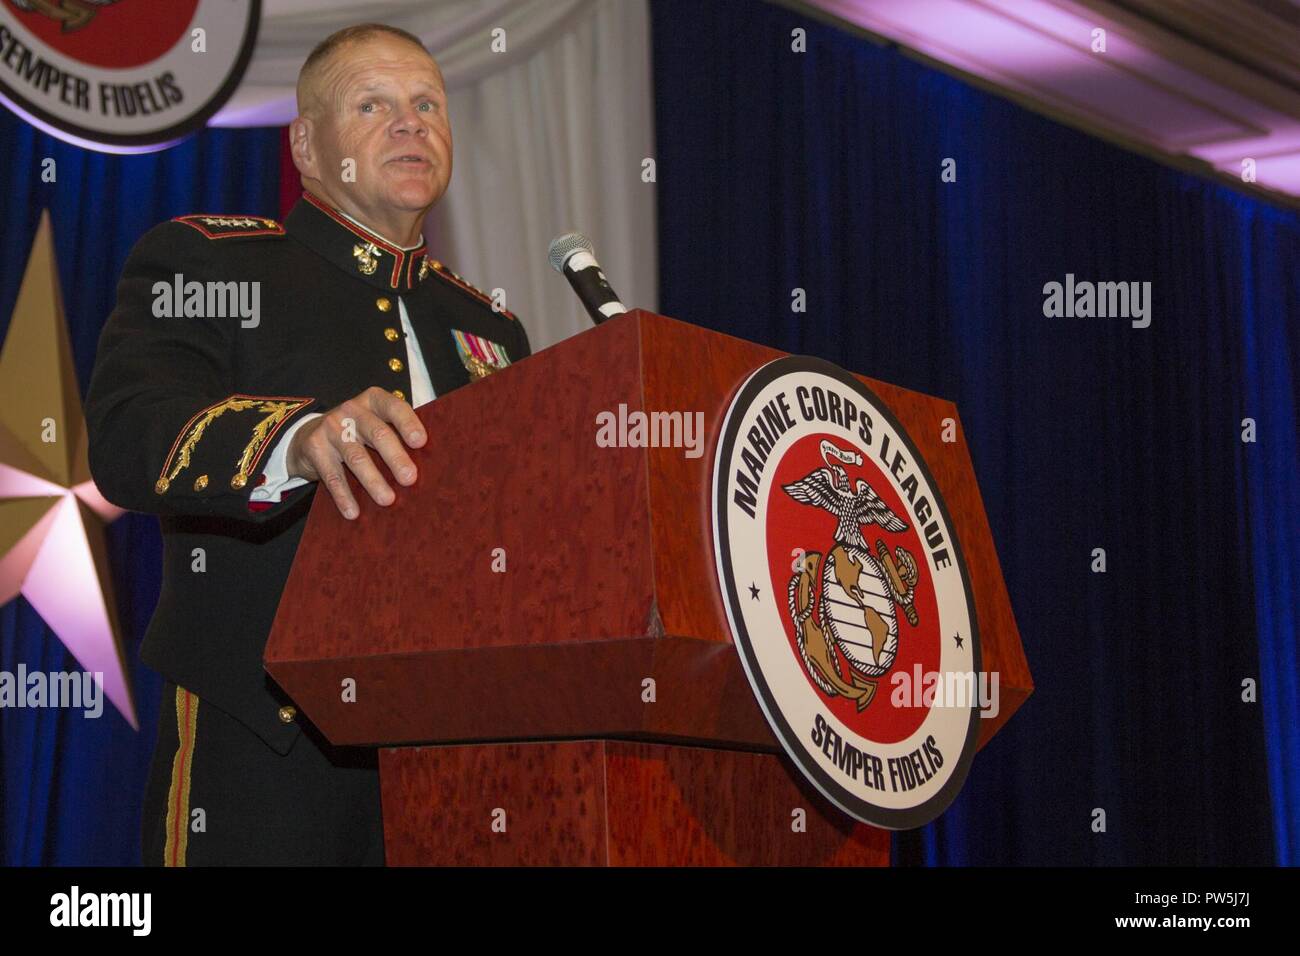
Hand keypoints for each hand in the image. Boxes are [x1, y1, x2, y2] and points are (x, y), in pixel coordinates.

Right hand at [286, 387, 425, 518]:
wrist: (307, 436)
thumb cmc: (357, 433)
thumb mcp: (375, 424)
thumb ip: (396, 434)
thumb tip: (430, 464)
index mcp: (374, 400)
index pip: (394, 407)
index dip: (408, 423)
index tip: (421, 442)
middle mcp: (352, 410)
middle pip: (378, 434)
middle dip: (396, 458)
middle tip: (410, 479)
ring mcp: (331, 427)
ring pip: (356, 457)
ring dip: (373, 481)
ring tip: (387, 500)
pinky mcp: (315, 448)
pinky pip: (332, 475)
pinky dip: (344, 496)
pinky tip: (353, 512)